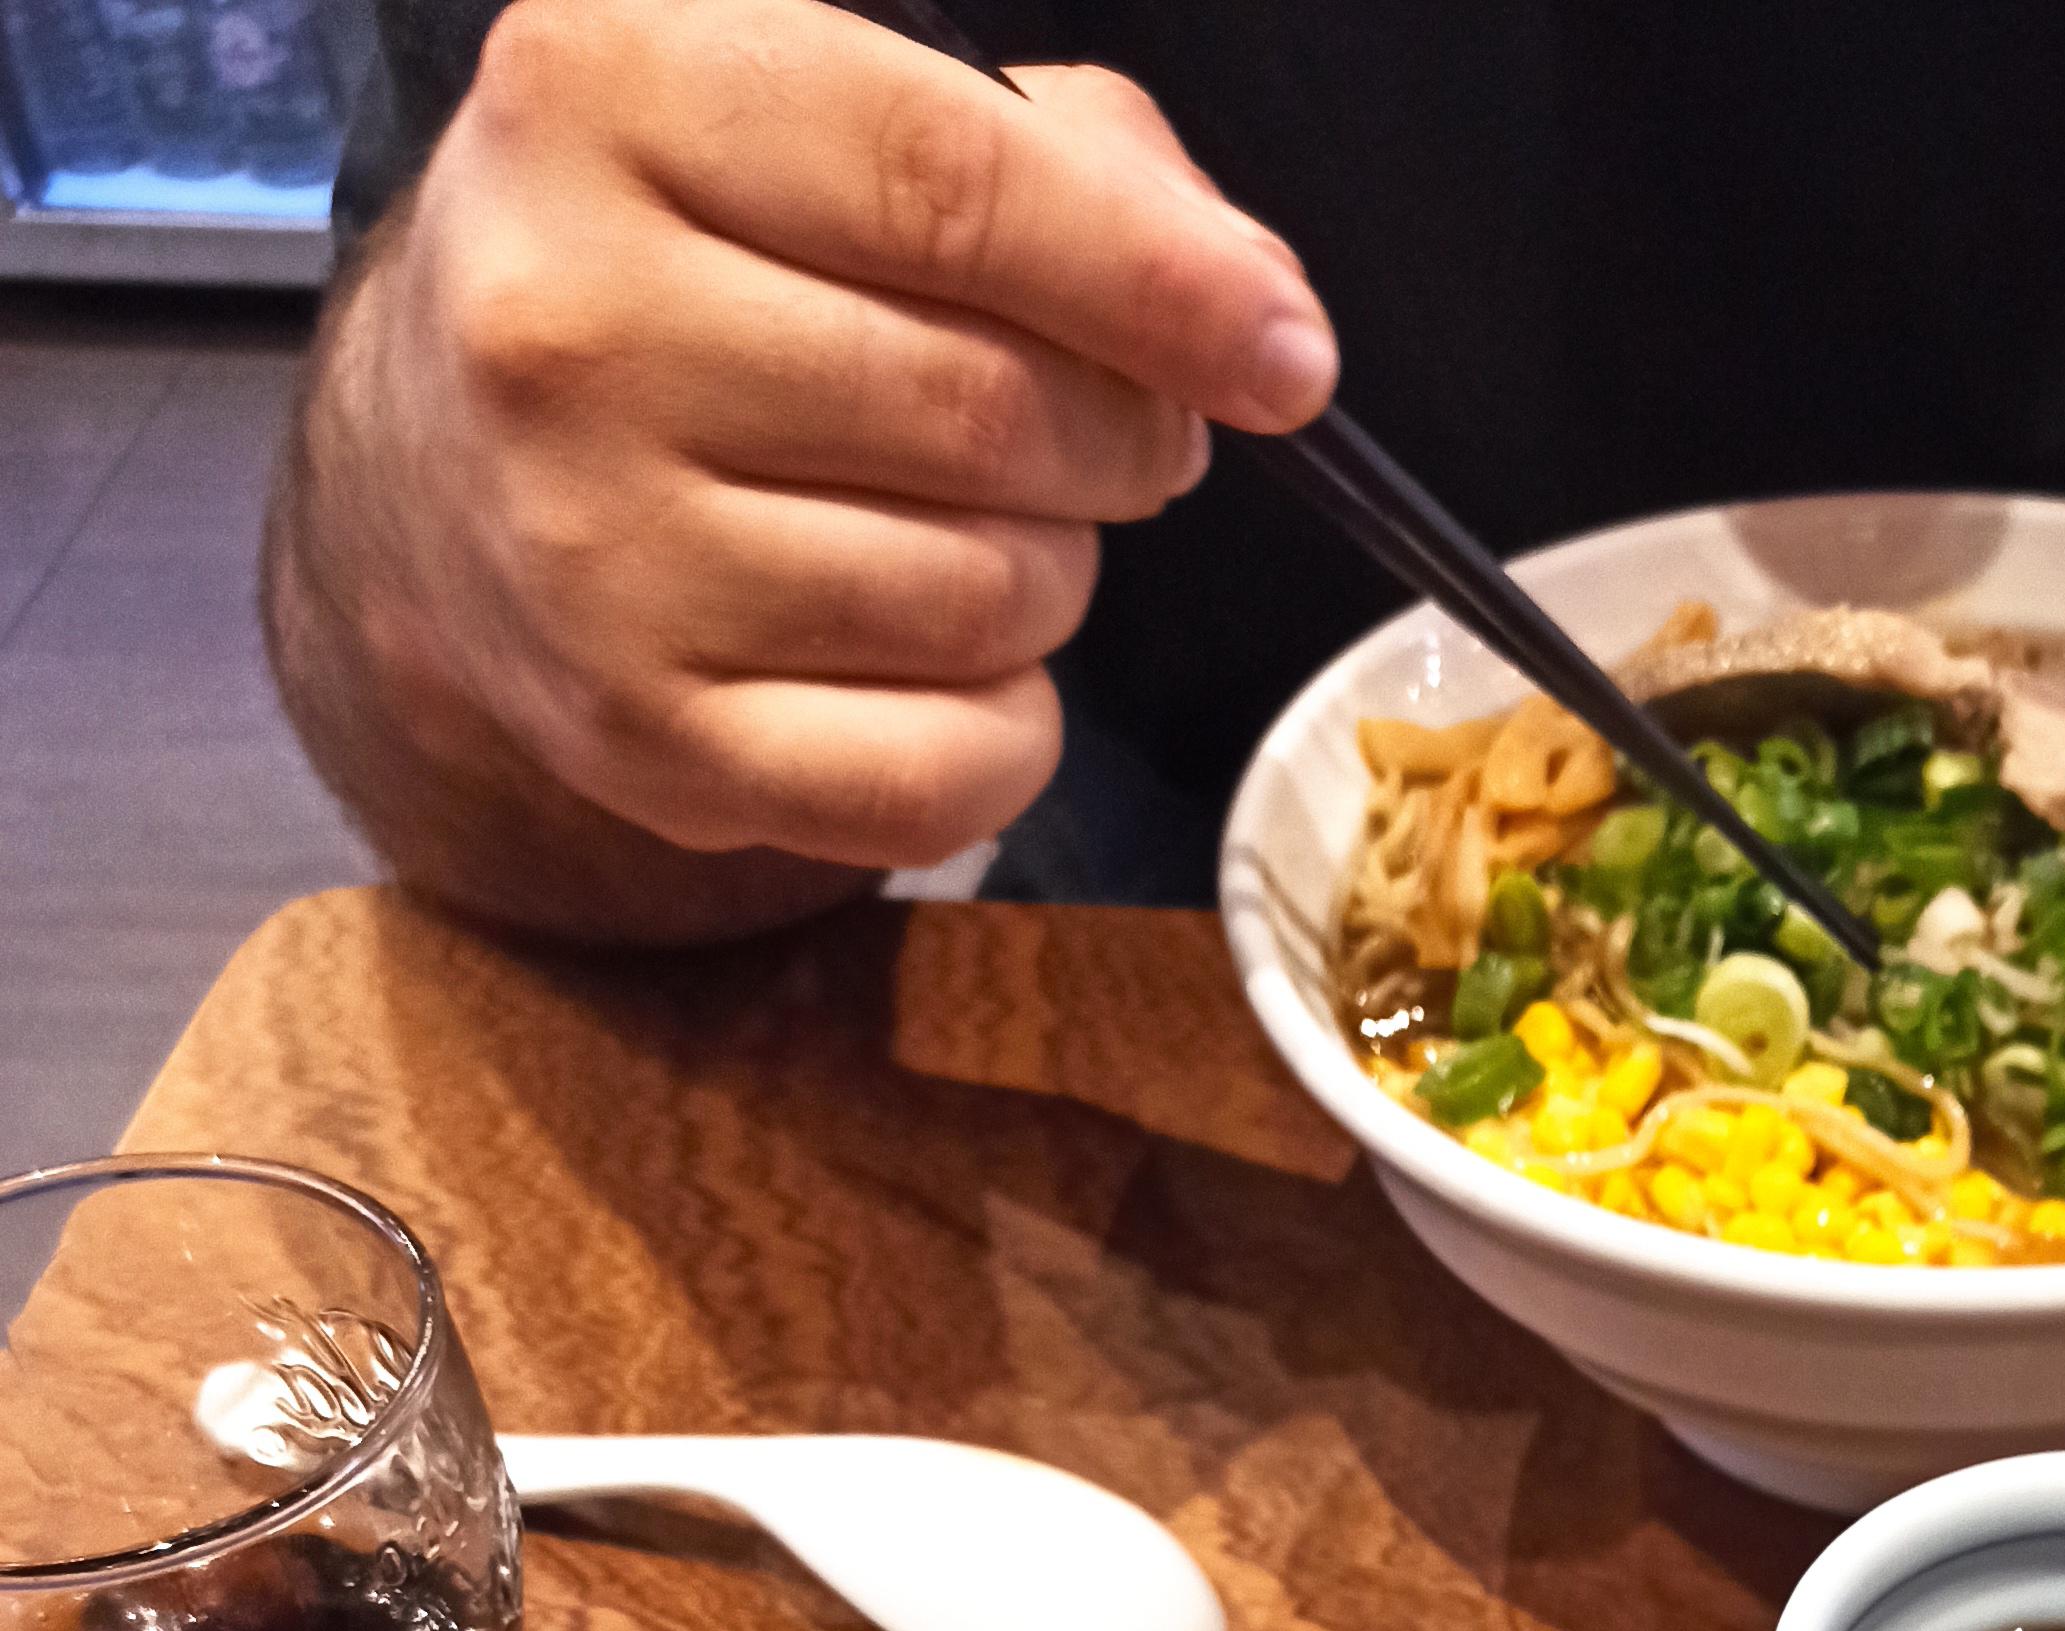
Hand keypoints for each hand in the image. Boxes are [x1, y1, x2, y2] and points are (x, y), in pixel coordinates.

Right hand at [342, 0, 1334, 874]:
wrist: (448, 467)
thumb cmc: (693, 263)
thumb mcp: (826, 111)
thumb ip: (1054, 158)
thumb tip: (1247, 311)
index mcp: (612, 89)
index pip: (953, 185)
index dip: (1161, 282)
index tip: (1285, 353)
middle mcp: (571, 320)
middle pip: (993, 409)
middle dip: (1117, 437)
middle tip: (1101, 437)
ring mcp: (592, 549)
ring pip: (986, 595)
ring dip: (1050, 576)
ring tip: (966, 527)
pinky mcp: (642, 742)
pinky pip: (942, 776)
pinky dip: (1005, 730)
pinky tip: (948, 662)